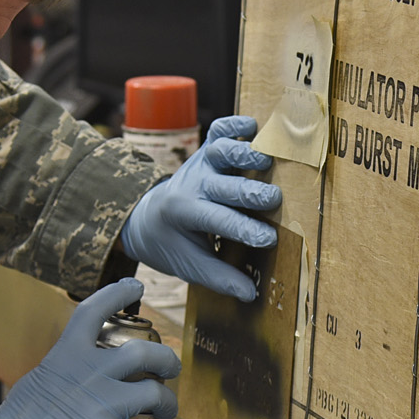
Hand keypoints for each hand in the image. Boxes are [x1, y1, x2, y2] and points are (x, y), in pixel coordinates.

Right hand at [0, 278, 180, 418]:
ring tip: (166, 413)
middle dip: (167, 359)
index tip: (135, 287)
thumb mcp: (37, 384)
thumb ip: (64, 374)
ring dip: (168, 405)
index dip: (117, 294)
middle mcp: (90, 374)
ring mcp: (103, 405)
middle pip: (146, 352)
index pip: (94, 311)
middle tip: (171, 368)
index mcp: (67, 356)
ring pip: (157, 396)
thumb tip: (78, 378)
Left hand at [118, 115, 282, 299]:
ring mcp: (199, 164)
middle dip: (247, 192)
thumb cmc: (171, 243)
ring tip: (267, 159)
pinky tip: (253, 126)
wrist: (145, 215)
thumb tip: (250, 293)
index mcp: (183, 213)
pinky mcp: (205, 150)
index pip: (215, 220)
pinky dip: (234, 124)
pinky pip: (217, 130)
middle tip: (274, 199)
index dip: (242, 229)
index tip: (268, 238)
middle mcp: (192, 184)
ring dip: (242, 153)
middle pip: (221, 185)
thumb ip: (218, 277)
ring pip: (218, 151)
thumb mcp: (188, 265)